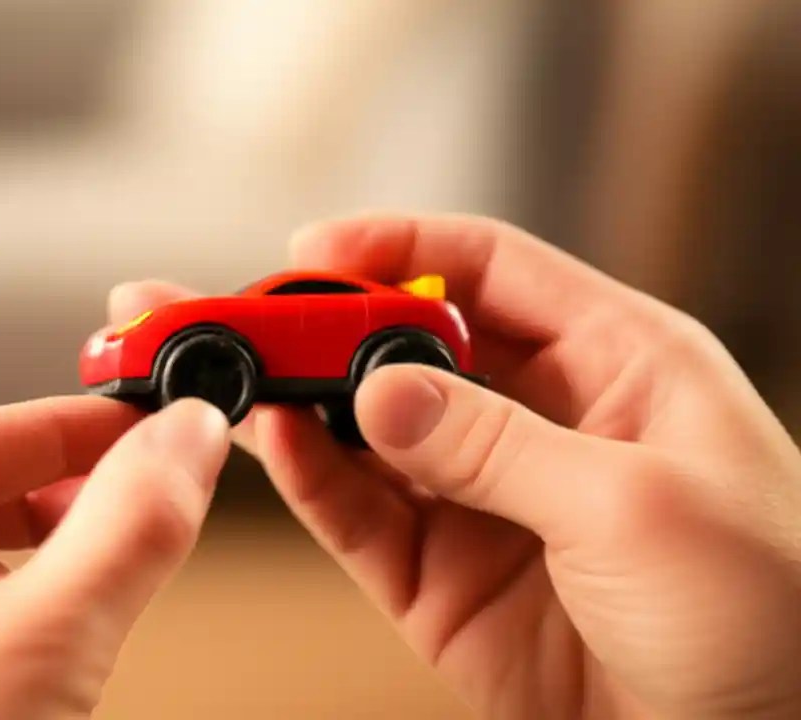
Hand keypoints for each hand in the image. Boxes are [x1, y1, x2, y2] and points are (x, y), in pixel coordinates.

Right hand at [109, 215, 800, 718]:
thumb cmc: (769, 608)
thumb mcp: (634, 503)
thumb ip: (494, 443)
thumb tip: (379, 391)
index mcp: (615, 362)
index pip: (488, 269)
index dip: (398, 247)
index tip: (317, 246)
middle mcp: (539, 420)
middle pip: (409, 346)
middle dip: (326, 326)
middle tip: (255, 317)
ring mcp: (482, 499)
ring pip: (369, 430)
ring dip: (303, 403)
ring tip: (242, 378)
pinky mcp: (442, 578)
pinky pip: (361, 516)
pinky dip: (313, 482)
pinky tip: (278, 446)